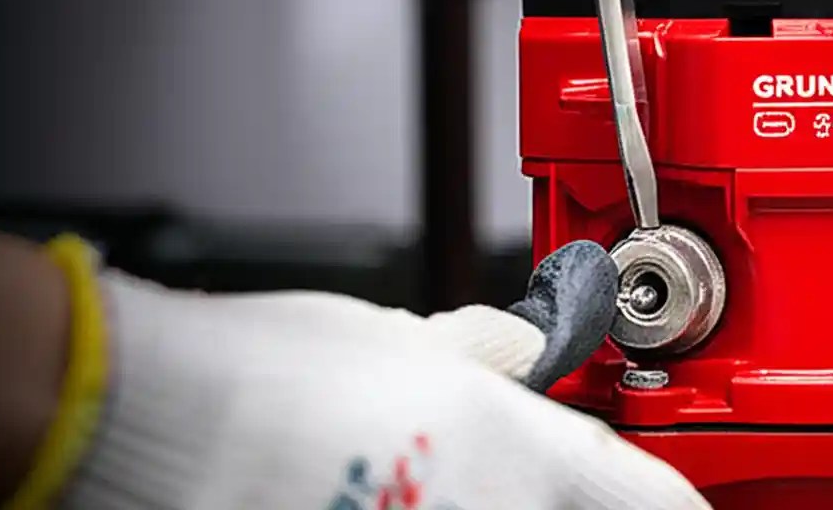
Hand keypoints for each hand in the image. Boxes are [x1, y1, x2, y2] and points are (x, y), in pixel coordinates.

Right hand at [58, 240, 707, 509]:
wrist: (148, 424)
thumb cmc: (265, 375)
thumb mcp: (400, 340)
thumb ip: (479, 355)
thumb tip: (513, 352)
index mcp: (521, 454)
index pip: (650, 499)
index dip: (677, 504)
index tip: (683, 506)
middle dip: (566, 505)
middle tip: (509, 477)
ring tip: (432, 484)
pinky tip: (384, 502)